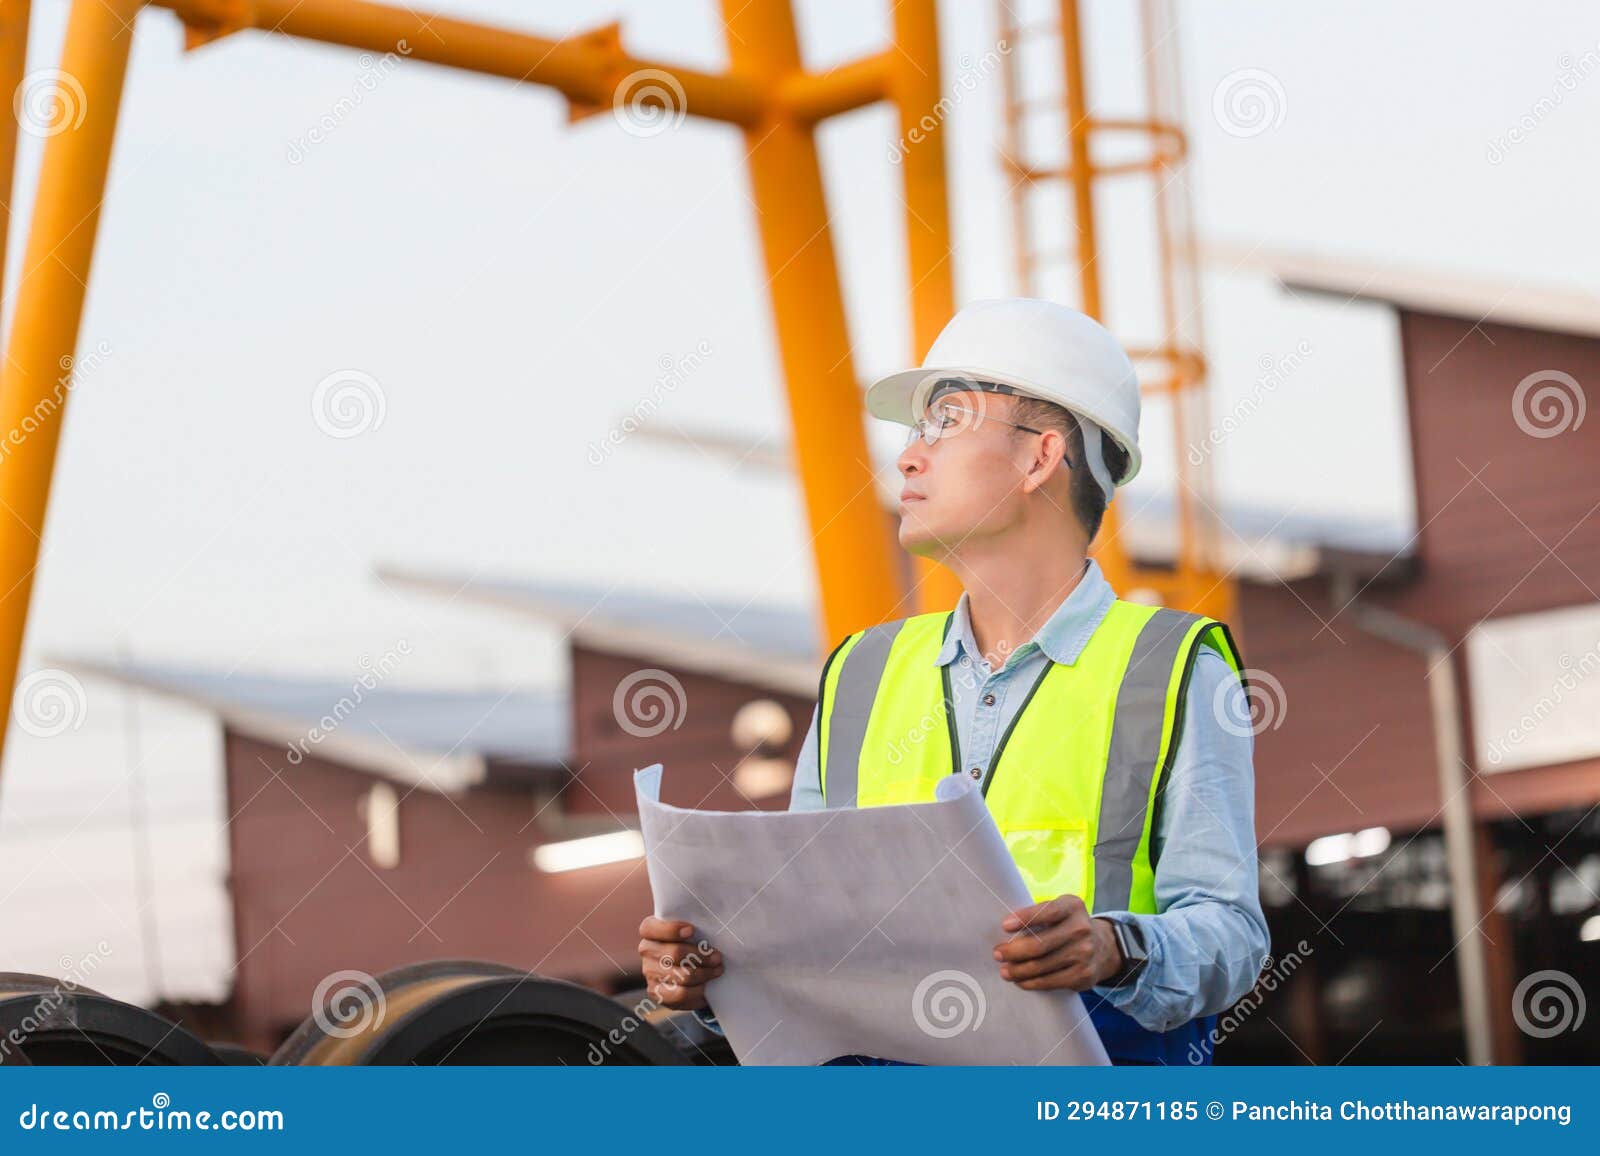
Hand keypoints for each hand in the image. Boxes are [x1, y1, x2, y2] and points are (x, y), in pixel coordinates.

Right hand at [638, 917, 722, 1010]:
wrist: (688, 967)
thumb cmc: (691, 940)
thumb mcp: (692, 928)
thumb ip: (696, 922)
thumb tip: (715, 914)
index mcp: (650, 930)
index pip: (651, 928)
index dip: (671, 929)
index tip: (692, 930)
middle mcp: (646, 950)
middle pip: (674, 954)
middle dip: (701, 956)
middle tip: (717, 957)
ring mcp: (649, 972)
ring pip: (681, 976)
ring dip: (704, 974)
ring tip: (717, 970)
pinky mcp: (656, 992)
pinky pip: (680, 994)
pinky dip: (698, 990)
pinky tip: (706, 986)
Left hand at [993, 895, 1123, 990]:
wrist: (1102, 946)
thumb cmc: (1067, 925)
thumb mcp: (1059, 910)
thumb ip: (1038, 915)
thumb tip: (1006, 930)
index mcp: (1072, 906)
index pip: (1047, 912)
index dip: (1025, 918)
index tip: (1005, 926)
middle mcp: (1081, 929)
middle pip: (1040, 944)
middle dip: (1013, 951)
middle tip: (998, 953)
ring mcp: (1085, 953)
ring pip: (1042, 966)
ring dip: (1018, 970)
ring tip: (1005, 970)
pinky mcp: (1084, 975)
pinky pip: (1050, 982)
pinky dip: (1031, 982)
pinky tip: (1020, 980)